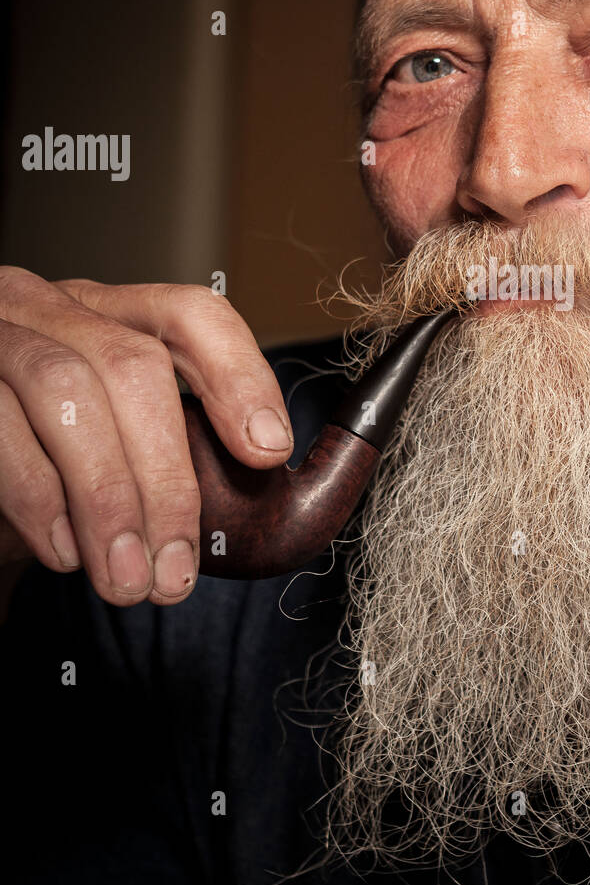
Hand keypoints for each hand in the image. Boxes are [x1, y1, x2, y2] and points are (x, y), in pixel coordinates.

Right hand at [0, 270, 293, 605]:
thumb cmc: (41, 465)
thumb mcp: (114, 448)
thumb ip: (174, 455)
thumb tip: (262, 493)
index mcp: (109, 313)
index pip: (192, 315)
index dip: (239, 377)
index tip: (268, 452)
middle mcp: (52, 307)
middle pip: (134, 365)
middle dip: (166, 477)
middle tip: (176, 567)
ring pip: (67, 391)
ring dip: (107, 498)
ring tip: (127, 577)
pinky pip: (1, 427)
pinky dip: (40, 497)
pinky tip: (65, 550)